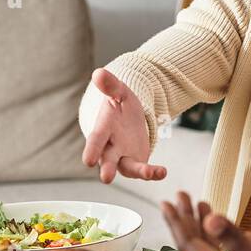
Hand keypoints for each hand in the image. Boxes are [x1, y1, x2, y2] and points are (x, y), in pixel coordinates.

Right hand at [82, 68, 166, 184]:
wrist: (130, 117)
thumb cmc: (120, 106)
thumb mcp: (119, 93)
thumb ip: (110, 86)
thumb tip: (99, 72)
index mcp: (103, 130)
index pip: (96, 140)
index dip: (91, 150)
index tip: (87, 161)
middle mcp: (110, 148)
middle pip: (107, 160)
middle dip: (106, 168)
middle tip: (106, 178)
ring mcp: (123, 157)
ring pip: (128, 168)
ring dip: (139, 171)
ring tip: (152, 172)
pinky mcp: (137, 163)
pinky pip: (144, 170)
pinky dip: (154, 173)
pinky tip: (163, 171)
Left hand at [162, 192, 250, 250]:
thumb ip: (234, 240)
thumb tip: (210, 218)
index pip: (188, 243)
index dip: (177, 221)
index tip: (168, 202)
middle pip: (195, 245)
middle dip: (188, 219)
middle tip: (182, 197)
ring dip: (206, 229)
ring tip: (204, 209)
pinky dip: (228, 243)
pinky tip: (241, 235)